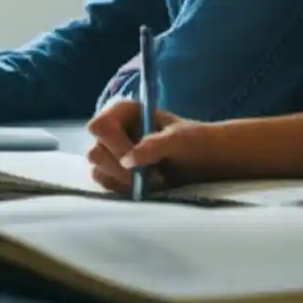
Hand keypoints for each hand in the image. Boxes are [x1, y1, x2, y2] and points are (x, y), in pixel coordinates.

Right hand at [86, 100, 203, 192]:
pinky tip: (146, 187)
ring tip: (154, 181)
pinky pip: (107, 185)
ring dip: (124, 181)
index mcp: (123, 112)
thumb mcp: (180, 140)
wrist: (206, 162)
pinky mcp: (115, 174)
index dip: (114, 145)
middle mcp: (112, 131)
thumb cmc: (195, 142)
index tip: (135, 162)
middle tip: (151, 176)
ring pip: (98, 171)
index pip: (100, 127)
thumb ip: (154, 145)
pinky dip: (124, 190)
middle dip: (121, 169)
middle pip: (96, 153)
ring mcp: (112, 154)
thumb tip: (127, 161)